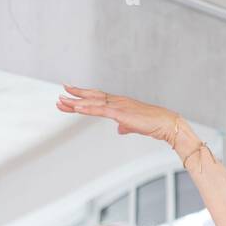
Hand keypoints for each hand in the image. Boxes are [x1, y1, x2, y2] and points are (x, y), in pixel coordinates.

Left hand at [56, 84, 177, 142]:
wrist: (166, 123)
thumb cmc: (153, 125)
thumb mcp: (135, 126)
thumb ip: (126, 126)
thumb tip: (120, 130)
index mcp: (120, 104)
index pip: (98, 99)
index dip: (84, 97)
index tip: (72, 96)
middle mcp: (117, 101)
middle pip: (91, 97)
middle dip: (75, 96)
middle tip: (60, 94)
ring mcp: (118, 105)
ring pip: (92, 101)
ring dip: (76, 102)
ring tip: (62, 101)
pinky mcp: (120, 113)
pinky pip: (100, 109)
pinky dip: (87, 107)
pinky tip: (77, 107)